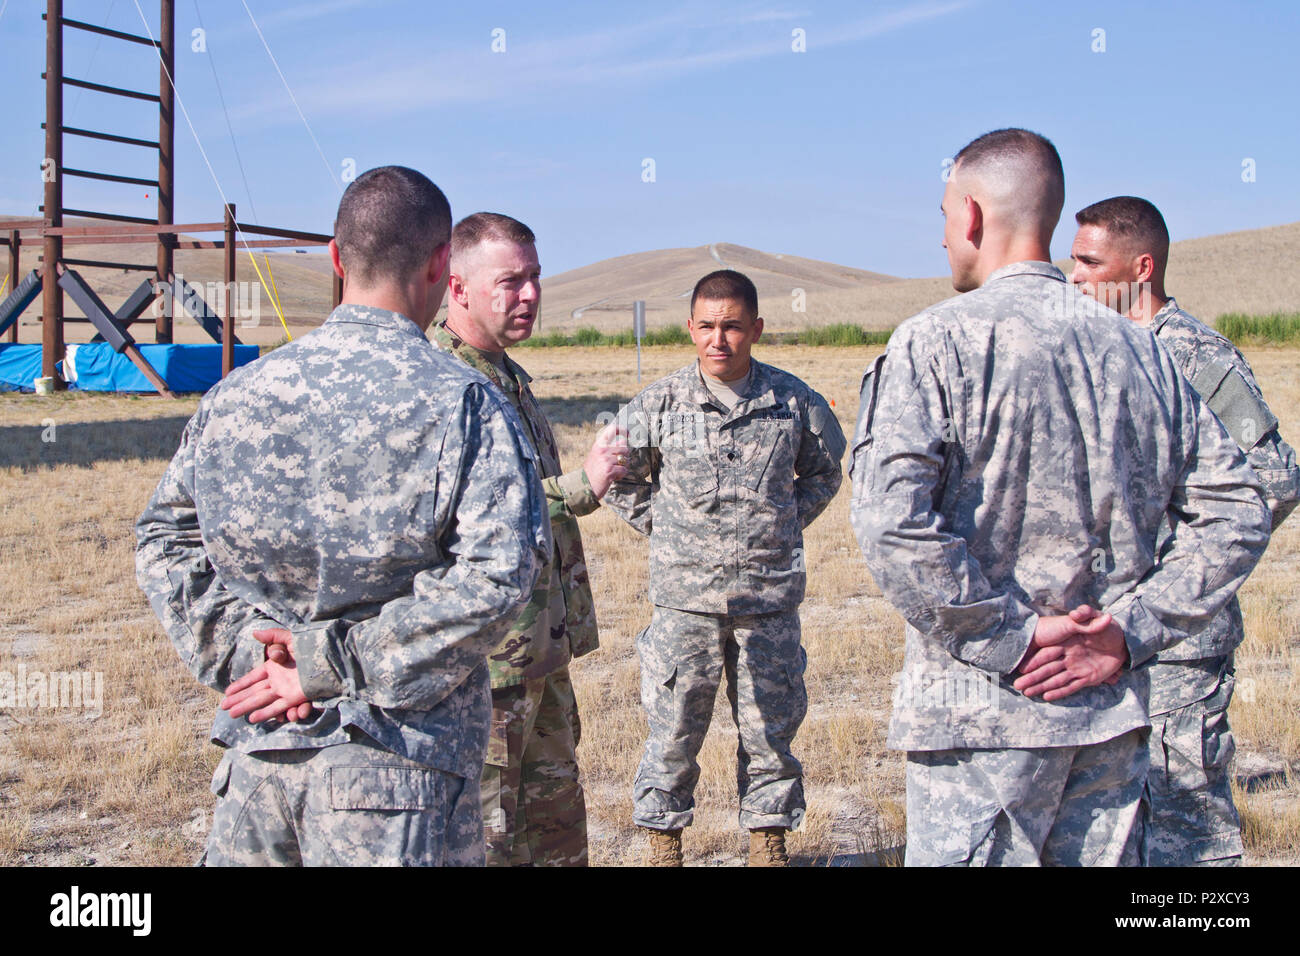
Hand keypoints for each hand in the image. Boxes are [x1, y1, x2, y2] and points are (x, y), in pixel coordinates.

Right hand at [219, 628, 312, 722]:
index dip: (240, 685)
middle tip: (223, 708)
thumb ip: (273, 637)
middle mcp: (278, 680)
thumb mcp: (291, 638)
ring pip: (262, 700)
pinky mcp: (296, 696)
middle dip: (238, 700)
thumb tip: (254, 633)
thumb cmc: (313, 644)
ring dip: (247, 707)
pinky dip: (266, 712)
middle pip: (254, 692)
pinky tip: (254, 719)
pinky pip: (278, 706)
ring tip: (233, 715)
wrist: (331, 655)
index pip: (253, 678)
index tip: (227, 693)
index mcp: (275, 667)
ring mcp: (286, 689)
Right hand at [583, 421, 630, 498]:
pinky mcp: (610, 470)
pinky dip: (621, 475)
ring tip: (614, 472)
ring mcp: (606, 460)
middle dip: (624, 457)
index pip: (612, 430)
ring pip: (626, 460)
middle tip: (617, 465)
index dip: (623, 430)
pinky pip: (624, 470)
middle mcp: (602, 450)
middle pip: (624, 448)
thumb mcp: (596, 456)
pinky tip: (613, 478)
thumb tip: (624, 441)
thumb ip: (608, 449)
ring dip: (623, 467)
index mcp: (598, 445)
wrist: (584, 487)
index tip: (628, 434)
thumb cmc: (591, 473)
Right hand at [1013, 604, 1127, 700]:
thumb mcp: (1096, 619)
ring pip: (1055, 679)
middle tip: (1017, 685)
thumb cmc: (1107, 629)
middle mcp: (1068, 657)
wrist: (1122, 642)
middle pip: (1046, 669)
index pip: (1047, 653)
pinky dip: (1059, 692)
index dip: (1034, 660)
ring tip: (1026, 693)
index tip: (1022, 667)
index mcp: (1066, 643)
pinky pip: (1071, 686)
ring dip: (1041, 686)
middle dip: (1032, 677)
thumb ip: (1085, 614)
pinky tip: (1046, 697)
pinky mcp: (1087, 678)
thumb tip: (1077, 612)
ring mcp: (1076, 668)